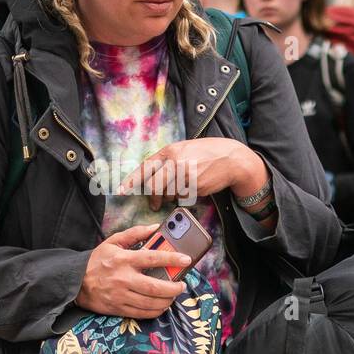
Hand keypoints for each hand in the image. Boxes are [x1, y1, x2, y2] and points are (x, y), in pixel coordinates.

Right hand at [75, 223, 188, 318]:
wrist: (76, 282)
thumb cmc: (97, 261)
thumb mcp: (113, 242)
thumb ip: (135, 233)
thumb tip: (156, 228)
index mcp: (124, 259)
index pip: (152, 258)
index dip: (172, 258)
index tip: (186, 259)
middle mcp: (123, 278)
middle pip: (155, 286)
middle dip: (173, 288)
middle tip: (182, 285)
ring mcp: (121, 295)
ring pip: (150, 303)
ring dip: (167, 301)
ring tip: (173, 295)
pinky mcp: (118, 308)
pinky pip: (142, 313)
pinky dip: (156, 311)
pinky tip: (161, 305)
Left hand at [120, 139, 262, 211]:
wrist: (231, 158)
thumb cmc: (206, 153)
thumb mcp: (184, 149)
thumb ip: (168, 160)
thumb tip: (151, 177)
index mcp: (170, 151)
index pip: (145, 167)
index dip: (132, 180)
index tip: (122, 190)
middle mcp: (175, 162)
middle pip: (154, 186)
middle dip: (153, 198)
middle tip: (155, 204)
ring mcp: (185, 175)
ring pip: (169, 194)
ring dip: (171, 197)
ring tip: (181, 190)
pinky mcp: (195, 187)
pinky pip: (182, 198)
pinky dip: (185, 197)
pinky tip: (194, 188)